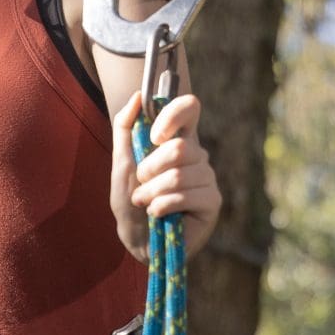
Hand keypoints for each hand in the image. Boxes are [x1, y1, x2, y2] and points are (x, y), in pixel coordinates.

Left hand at [109, 91, 220, 262]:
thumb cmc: (130, 202)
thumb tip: (137, 95)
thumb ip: (125, 127)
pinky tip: (158, 214)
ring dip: (152, 193)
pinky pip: (185, 195)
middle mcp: (197, 156)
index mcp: (178, 140)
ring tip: (146, 203)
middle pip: (179, 147)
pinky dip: (162, 206)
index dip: (173, 115)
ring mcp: (208, 178)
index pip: (190, 108)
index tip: (154, 137)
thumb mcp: (121, 162)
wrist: (136, 239)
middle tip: (141, 185)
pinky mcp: (212, 202)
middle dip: (149, 169)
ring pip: (179, 174)